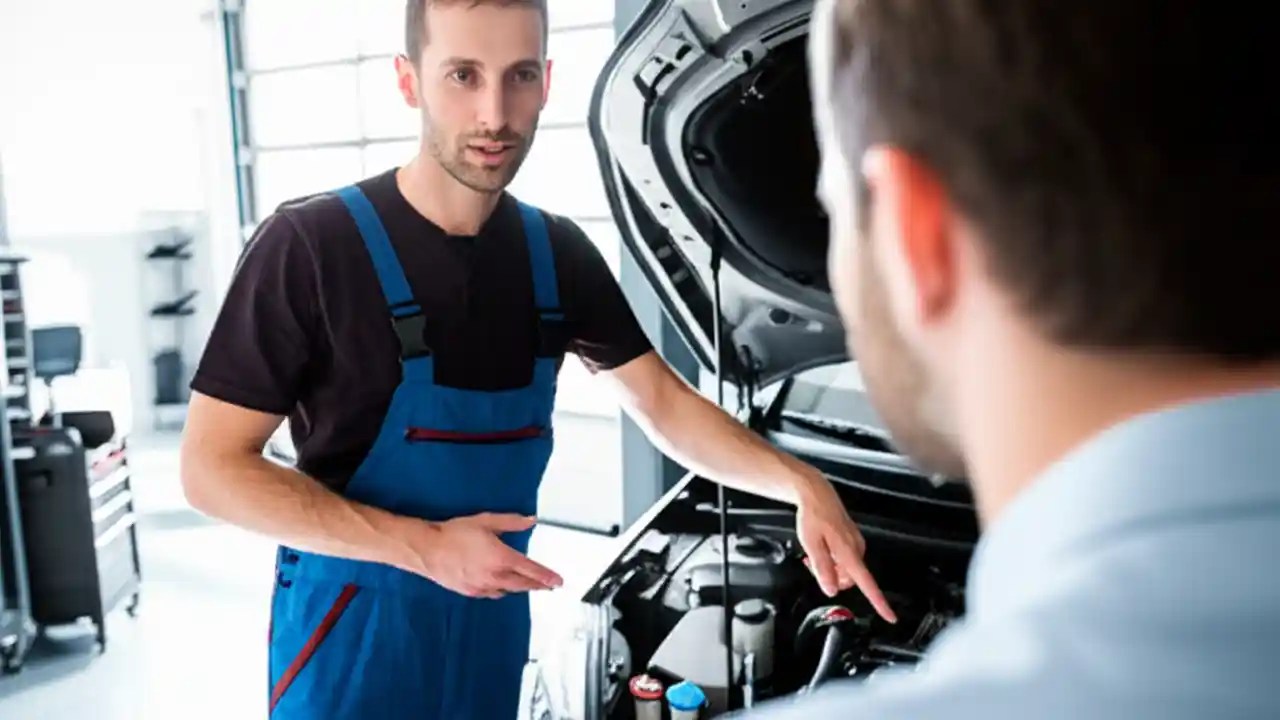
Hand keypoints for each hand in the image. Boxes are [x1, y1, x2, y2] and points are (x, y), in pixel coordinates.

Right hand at [404, 513, 563, 598]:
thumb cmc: (455, 533)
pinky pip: (493, 594)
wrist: (427, 550)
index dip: (547, 576)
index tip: (558, 581)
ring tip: (528, 585)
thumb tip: (531, 520)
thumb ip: (511, 522)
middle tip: (549, 586)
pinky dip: (502, 590)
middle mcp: (494, 576)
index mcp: (501, 558)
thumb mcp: (486, 521)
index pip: (531, 570)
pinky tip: (502, 586)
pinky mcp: (471, 592)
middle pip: (523, 584)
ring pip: (508, 590)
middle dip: (538, 585)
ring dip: (520, 588)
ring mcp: (482, 587)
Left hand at [794, 476, 897, 622]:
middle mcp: (857, 549)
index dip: (879, 602)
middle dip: (832, 578)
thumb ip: (823, 568)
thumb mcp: (811, 544)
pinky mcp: (852, 540)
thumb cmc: (813, 516)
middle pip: (849, 579)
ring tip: (814, 553)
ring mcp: (856, 544)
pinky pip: (845, 559)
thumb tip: (832, 590)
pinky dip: (833, 560)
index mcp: (849, 552)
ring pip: (846, 570)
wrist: (817, 493)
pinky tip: (822, 548)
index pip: (867, 582)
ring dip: (831, 568)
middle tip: (812, 565)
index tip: (890, 616)